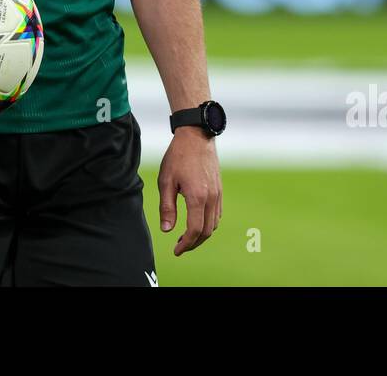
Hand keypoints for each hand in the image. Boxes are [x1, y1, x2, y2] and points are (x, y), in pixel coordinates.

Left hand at [157, 126, 221, 255]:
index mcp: (197, 197)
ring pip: (214, 224)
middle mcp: (211, 198)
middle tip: (180, 247)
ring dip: (202, 235)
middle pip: (207, 231)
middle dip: (194, 243)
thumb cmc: (178, 157)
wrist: (196, 136)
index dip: (186, 244)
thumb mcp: (166, 181)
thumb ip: (167, 207)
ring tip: (186, 237)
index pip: (195, 230)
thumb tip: (167, 230)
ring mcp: (218, 194)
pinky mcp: (220, 190)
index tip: (176, 250)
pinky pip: (217, 214)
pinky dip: (208, 224)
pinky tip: (197, 222)